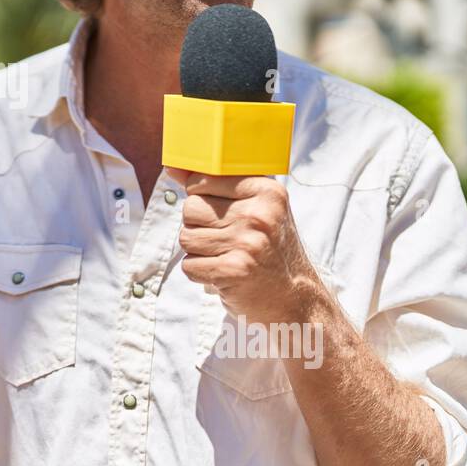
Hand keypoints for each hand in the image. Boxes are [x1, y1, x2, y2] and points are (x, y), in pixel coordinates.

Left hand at [166, 169, 320, 323]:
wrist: (294, 298)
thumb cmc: (269, 248)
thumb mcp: (256, 209)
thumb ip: (215, 185)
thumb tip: (172, 168)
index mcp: (267, 192)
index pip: (202, 181)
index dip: (202, 200)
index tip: (223, 216)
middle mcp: (259, 215)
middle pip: (190, 208)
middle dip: (198, 226)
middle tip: (225, 240)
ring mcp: (247, 243)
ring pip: (186, 237)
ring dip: (198, 251)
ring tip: (225, 256)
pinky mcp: (233, 271)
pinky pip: (189, 265)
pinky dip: (200, 273)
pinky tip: (223, 274)